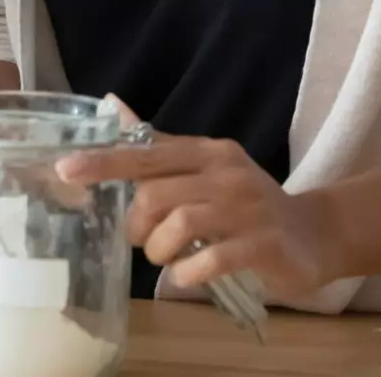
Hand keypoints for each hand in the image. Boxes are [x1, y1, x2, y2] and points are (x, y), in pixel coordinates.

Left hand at [57, 127, 332, 301]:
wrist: (314, 233)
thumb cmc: (247, 203)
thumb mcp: (206, 169)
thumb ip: (159, 147)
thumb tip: (112, 105)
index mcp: (208, 152)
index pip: (147, 151)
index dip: (105, 162)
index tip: (66, 170)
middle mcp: (227, 174)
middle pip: (157, 195)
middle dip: (136, 226)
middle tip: (140, 241)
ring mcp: (248, 208)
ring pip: (181, 224)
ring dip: (159, 250)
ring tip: (164, 260)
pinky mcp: (264, 244)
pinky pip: (214, 258)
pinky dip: (189, 272)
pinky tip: (186, 275)